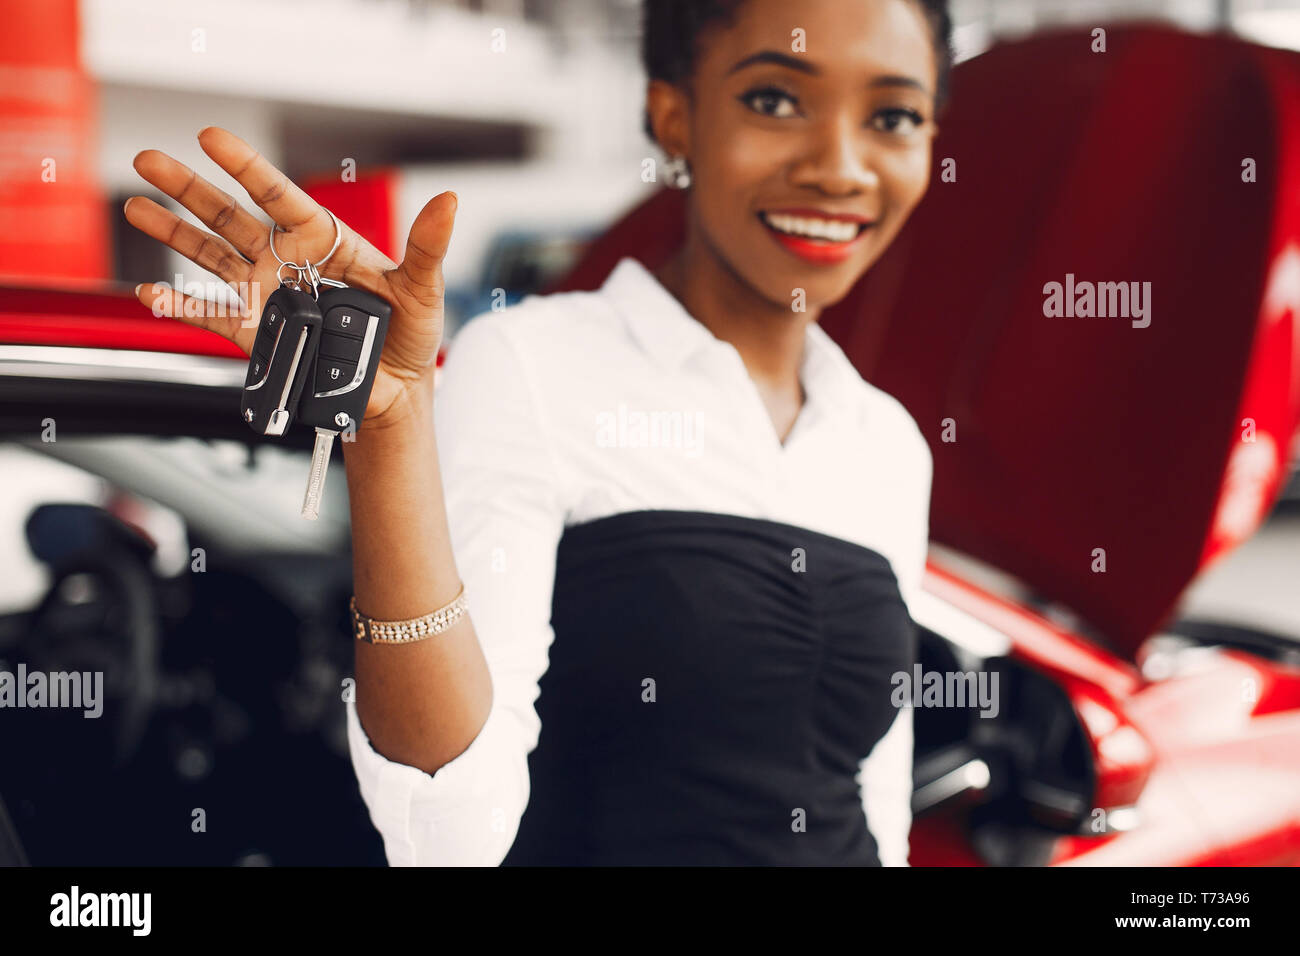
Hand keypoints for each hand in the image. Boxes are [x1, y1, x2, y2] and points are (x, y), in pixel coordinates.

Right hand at [124, 127, 456, 426]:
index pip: (278, 194)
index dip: (244, 165)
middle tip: (147, 159)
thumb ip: (428, 245)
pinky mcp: (258, 334)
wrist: (396, 392)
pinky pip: (213, 316)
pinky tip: (151, 293)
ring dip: (172, 234)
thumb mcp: (424, 288)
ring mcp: (266, 295)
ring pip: (210, 257)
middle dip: (188, 188)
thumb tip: (449, 201)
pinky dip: (181, 306)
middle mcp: (285, 260)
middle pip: (229, 216)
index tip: (210, 136)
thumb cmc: (411, 336)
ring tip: (135, 208)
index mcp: (322, 239)